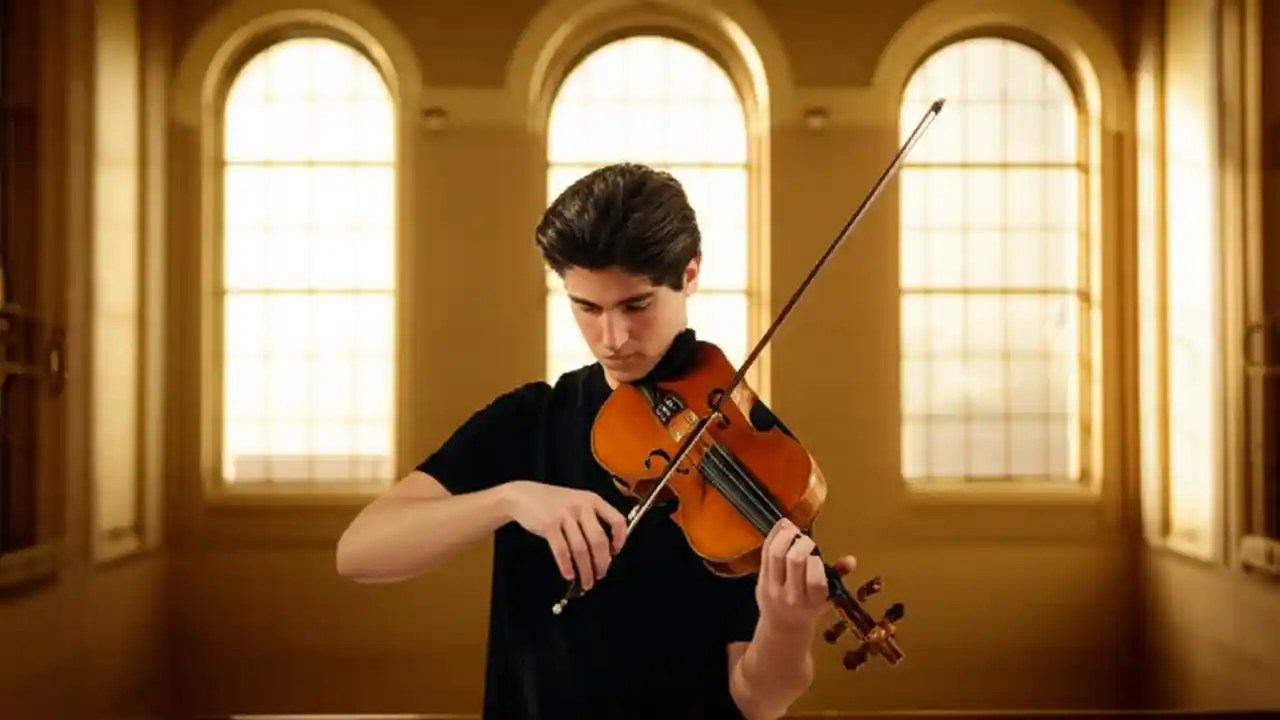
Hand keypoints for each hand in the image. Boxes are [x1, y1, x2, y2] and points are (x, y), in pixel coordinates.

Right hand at [502, 480, 627, 587]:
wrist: (524, 495)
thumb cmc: (553, 503)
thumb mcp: (577, 502)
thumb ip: (591, 519)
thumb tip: (605, 551)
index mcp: (593, 500)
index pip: (617, 520)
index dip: (620, 540)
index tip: (615, 553)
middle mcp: (582, 506)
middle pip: (599, 540)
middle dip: (602, 562)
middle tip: (600, 575)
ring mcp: (565, 514)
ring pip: (581, 548)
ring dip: (585, 569)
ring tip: (586, 582)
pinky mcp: (548, 524)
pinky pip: (562, 550)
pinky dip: (566, 566)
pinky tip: (569, 575)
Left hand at [756, 518, 855, 633]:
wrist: (783, 627)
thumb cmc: (809, 608)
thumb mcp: (826, 598)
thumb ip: (837, 576)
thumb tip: (852, 560)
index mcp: (814, 602)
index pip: (815, 580)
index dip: (816, 561)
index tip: (816, 555)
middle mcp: (793, 596)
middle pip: (795, 560)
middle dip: (802, 543)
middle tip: (806, 540)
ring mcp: (774, 588)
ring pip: (776, 554)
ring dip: (786, 536)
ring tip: (793, 531)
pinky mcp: (760, 581)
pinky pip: (765, 553)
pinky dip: (773, 536)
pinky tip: (782, 528)